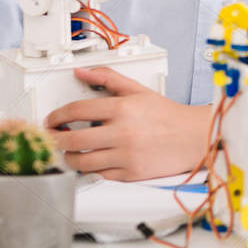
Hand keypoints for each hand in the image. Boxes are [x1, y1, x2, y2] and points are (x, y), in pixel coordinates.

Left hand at [44, 67, 214, 180]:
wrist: (195, 137)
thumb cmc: (168, 115)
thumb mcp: (139, 90)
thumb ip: (108, 79)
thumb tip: (83, 72)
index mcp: (123, 108)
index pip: (77, 110)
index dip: (57, 115)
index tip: (52, 119)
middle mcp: (123, 132)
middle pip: (73, 140)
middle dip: (56, 140)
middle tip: (52, 138)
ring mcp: (126, 155)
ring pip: (82, 162)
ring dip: (70, 158)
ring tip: (70, 153)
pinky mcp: (131, 173)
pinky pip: (100, 175)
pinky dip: (91, 170)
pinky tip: (92, 162)